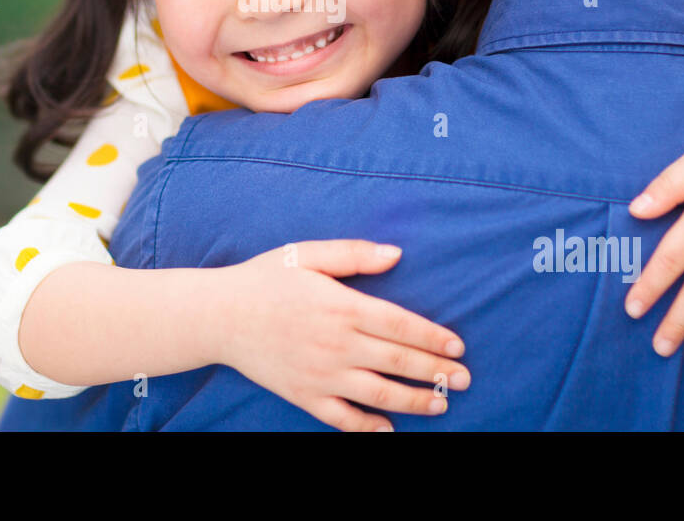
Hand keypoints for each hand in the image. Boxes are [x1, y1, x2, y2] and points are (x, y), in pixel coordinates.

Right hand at [210, 240, 469, 430]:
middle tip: (465, 379)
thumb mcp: (307, 254)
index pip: (400, 325)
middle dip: (436, 372)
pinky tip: (390, 431)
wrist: (218, 315)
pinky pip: (342, 417)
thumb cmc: (265, 279)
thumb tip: (397, 254)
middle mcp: (336, 344)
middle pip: (397, 361)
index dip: (433, 338)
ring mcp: (320, 374)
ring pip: (378, 394)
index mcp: (341, 306)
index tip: (458, 346)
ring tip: (442, 404)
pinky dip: (368, 428)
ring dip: (415, 401)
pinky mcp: (303, 395)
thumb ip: (354, 253)